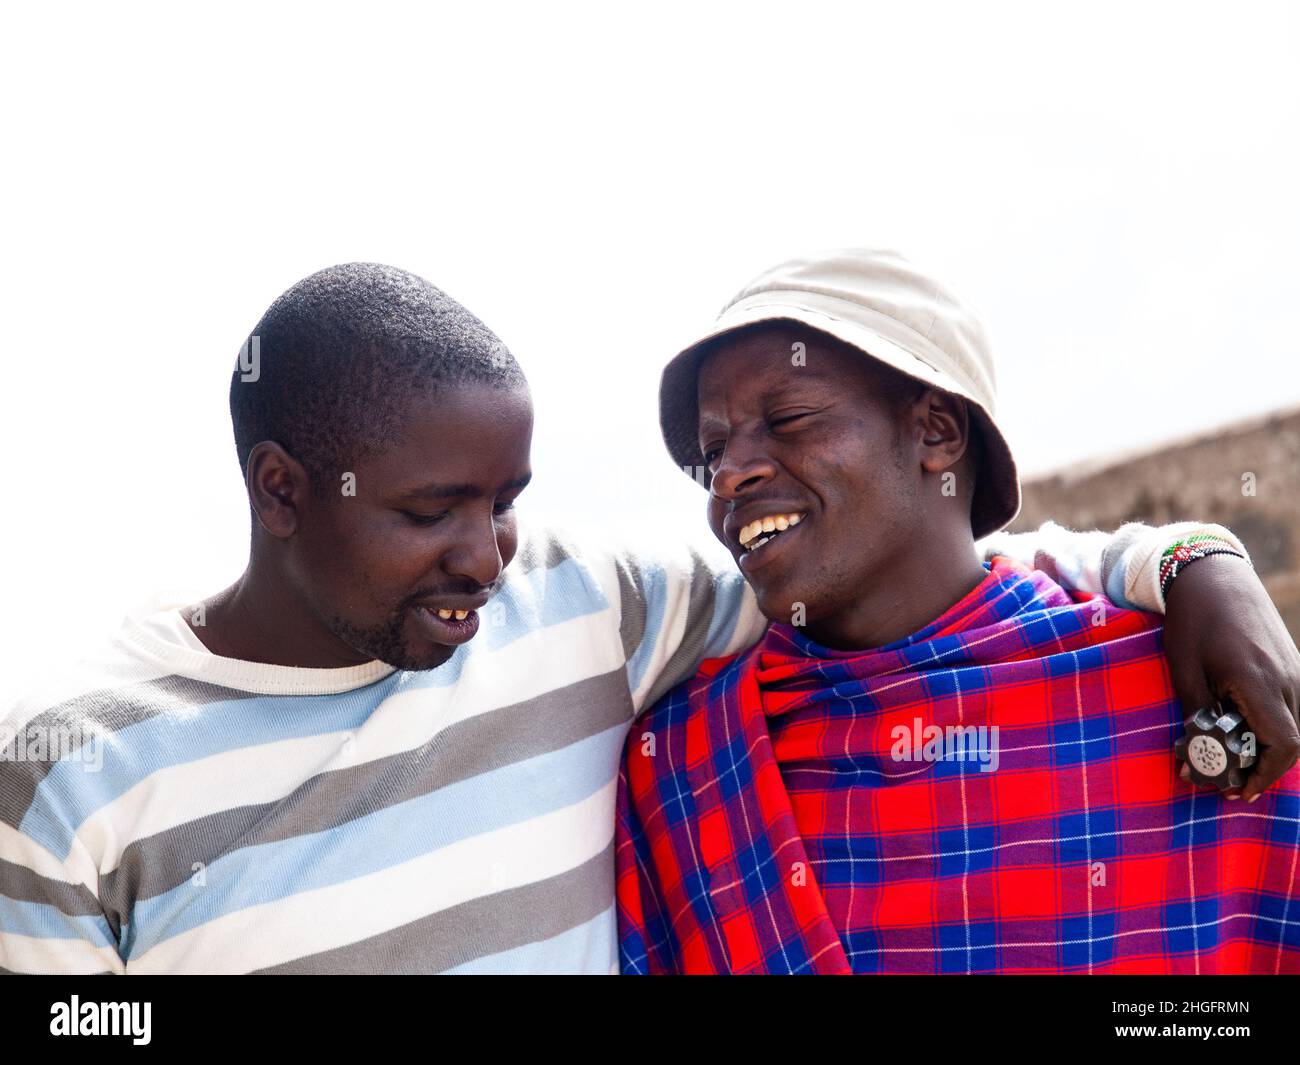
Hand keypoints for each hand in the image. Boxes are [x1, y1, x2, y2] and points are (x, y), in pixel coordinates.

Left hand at [1163, 553, 1299, 799]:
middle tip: (1227, 782)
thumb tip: (1193, 760)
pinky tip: (1242, 732)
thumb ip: (1195, 715)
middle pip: (1292, 743)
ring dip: (1268, 749)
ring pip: (1295, 727)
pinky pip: (1292, 708)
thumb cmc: (1192, 621)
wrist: (1212, 575)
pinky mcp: (1292, 665)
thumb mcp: (1183, 670)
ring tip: (1230, 760)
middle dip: (1263, 770)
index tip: (1236, 791)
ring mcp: (1295, 670)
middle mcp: (1288, 678)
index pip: (1282, 745)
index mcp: (1260, 680)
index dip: (1263, 776)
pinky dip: (1273, 728)